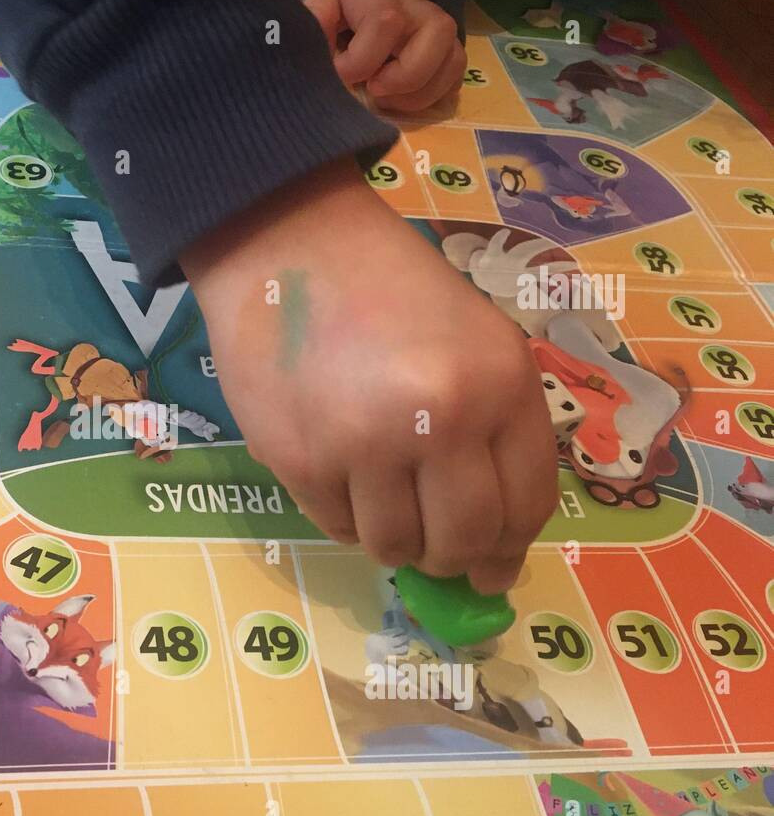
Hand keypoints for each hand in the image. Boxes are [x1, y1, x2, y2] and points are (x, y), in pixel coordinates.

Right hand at [180, 162, 557, 593]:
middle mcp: (441, 419)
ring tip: (377, 499)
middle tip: (432, 551)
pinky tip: (337, 472)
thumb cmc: (388, 289)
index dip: (507, 549)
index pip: (525, 504)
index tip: (491, 569)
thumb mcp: (475, 341)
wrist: (290, 246)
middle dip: (450, 558)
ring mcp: (366, 444)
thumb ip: (493, 428)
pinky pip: (335, 526)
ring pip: (393, 546)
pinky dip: (344, 517)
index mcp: (500, 384)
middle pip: (461, 540)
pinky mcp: (301, 459)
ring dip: (392, 540)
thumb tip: (489, 543)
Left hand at [304, 0, 465, 112]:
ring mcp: (440, 33)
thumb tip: (312, 58)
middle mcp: (421, 11)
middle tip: (372, 87)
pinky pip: (454, 80)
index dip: (358, 62)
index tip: (338, 72)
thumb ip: (315, 20)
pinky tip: (401, 99)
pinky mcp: (449, 52)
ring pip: (451, 66)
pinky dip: (431, 98)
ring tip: (385, 96)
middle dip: (400, 80)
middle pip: (434, 44)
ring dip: (416, 96)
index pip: (384, 26)